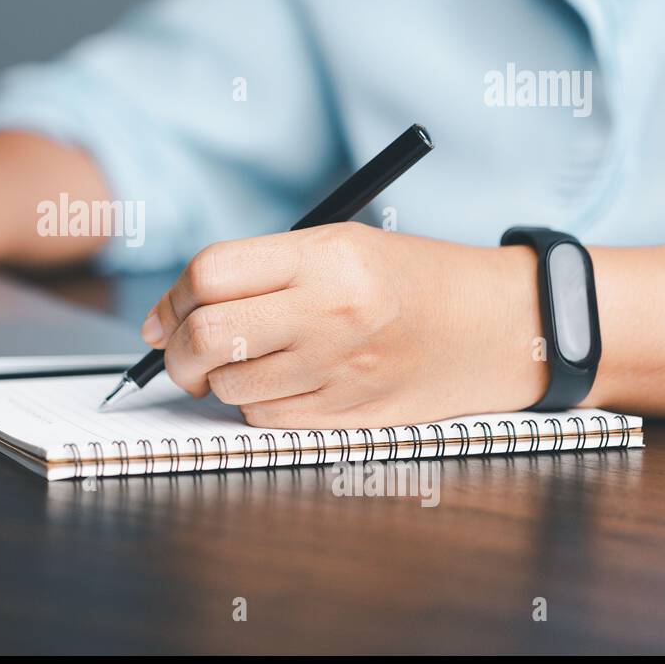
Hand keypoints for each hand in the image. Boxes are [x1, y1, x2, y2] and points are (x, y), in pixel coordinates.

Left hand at [141, 223, 547, 428]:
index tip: (166, 315)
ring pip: (230, 386)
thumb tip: (172, 315)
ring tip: (245, 362)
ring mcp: (341, 369)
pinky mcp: (350, 414)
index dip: (172, 298)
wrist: (498, 325)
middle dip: (177, 351)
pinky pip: (265, 418)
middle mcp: (331, 312)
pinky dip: (255, 405)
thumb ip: (259, 271)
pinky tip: (281, 383)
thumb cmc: (410, 278)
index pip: (211, 274)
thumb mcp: (341, 244)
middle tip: (180, 352)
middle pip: (209, 336)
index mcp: (326, 257)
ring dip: (219, 380)